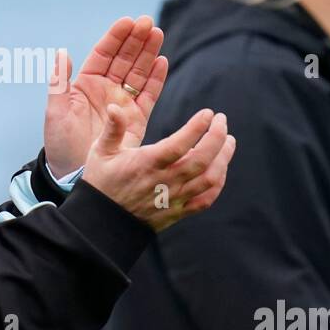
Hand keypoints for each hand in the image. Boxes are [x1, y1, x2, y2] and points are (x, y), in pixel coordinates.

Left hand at [43, 16, 167, 177]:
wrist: (73, 175)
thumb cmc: (60, 144)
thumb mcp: (55, 113)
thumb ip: (59, 83)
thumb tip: (61, 53)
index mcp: (85, 85)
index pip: (104, 54)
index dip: (116, 37)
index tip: (128, 22)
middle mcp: (106, 90)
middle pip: (125, 59)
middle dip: (136, 40)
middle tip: (149, 23)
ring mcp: (122, 103)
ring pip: (138, 72)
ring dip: (149, 53)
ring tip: (158, 35)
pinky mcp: (135, 119)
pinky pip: (148, 95)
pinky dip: (156, 79)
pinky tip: (162, 62)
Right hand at [83, 105, 235, 231]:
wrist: (102, 223)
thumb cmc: (101, 183)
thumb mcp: (101, 152)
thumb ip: (113, 128)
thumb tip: (114, 106)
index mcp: (147, 164)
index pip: (179, 144)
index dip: (197, 128)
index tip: (208, 113)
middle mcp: (164, 181)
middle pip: (201, 160)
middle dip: (217, 138)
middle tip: (222, 120)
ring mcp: (174, 198)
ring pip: (209, 179)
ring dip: (224, 158)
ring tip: (228, 140)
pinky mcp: (178, 212)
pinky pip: (206, 199)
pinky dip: (218, 183)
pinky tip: (221, 169)